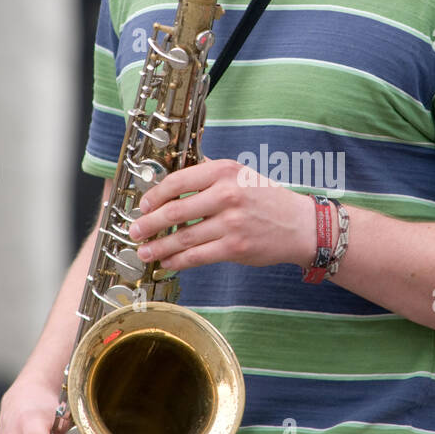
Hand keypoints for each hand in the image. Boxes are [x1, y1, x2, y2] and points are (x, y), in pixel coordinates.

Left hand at [128, 158, 315, 271]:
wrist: (299, 225)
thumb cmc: (268, 199)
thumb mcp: (241, 174)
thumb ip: (210, 173)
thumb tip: (177, 176)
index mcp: (225, 172)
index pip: (178, 181)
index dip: (155, 195)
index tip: (143, 205)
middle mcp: (227, 194)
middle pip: (175, 210)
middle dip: (149, 223)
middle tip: (134, 231)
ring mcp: (231, 222)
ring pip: (183, 236)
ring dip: (158, 246)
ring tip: (144, 251)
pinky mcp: (235, 247)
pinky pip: (198, 256)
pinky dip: (178, 260)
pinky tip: (166, 261)